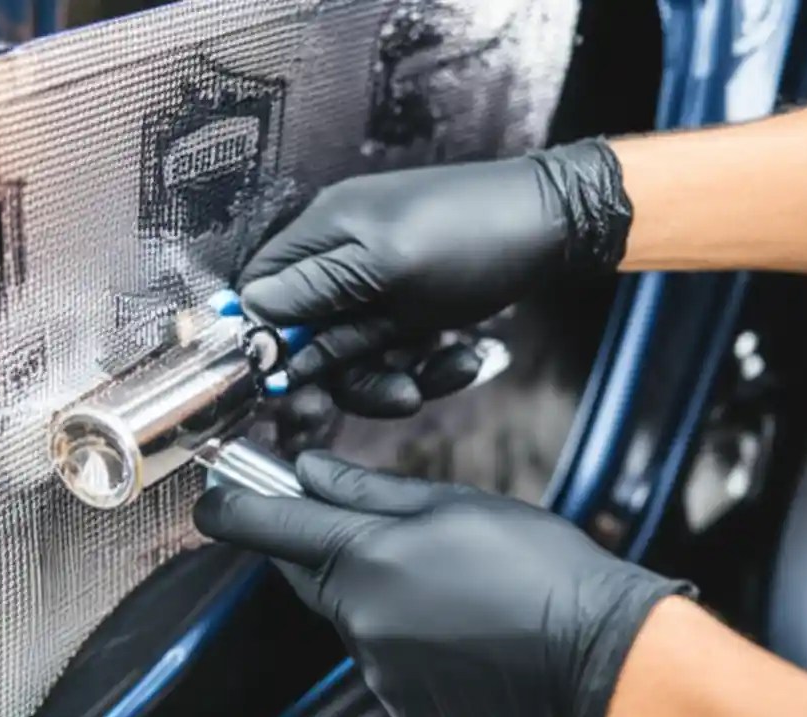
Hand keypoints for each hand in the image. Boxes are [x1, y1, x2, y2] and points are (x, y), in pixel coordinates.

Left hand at [193, 452, 692, 716]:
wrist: (601, 654)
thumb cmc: (540, 569)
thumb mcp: (456, 505)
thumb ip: (370, 489)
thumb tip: (309, 470)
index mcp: (365, 556)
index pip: (264, 526)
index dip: (229, 505)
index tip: (215, 494)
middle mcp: (358, 617)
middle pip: (302, 569)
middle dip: (317, 541)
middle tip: (367, 522)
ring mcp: (377, 665)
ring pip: (344, 610)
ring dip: (368, 587)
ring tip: (441, 576)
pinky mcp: (399, 698)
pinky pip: (376, 649)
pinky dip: (396, 628)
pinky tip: (450, 617)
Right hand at [238, 138, 631, 416]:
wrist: (556, 226)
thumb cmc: (473, 237)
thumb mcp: (388, 268)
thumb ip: (315, 289)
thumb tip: (249, 308)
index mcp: (324, 231)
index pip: (261, 291)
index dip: (270, 342)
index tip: (292, 387)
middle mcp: (342, 253)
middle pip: (310, 335)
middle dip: (347, 376)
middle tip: (391, 400)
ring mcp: (377, 279)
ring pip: (356, 352)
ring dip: (392, 378)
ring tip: (435, 383)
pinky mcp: (410, 302)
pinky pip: (396, 348)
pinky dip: (425, 363)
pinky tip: (463, 360)